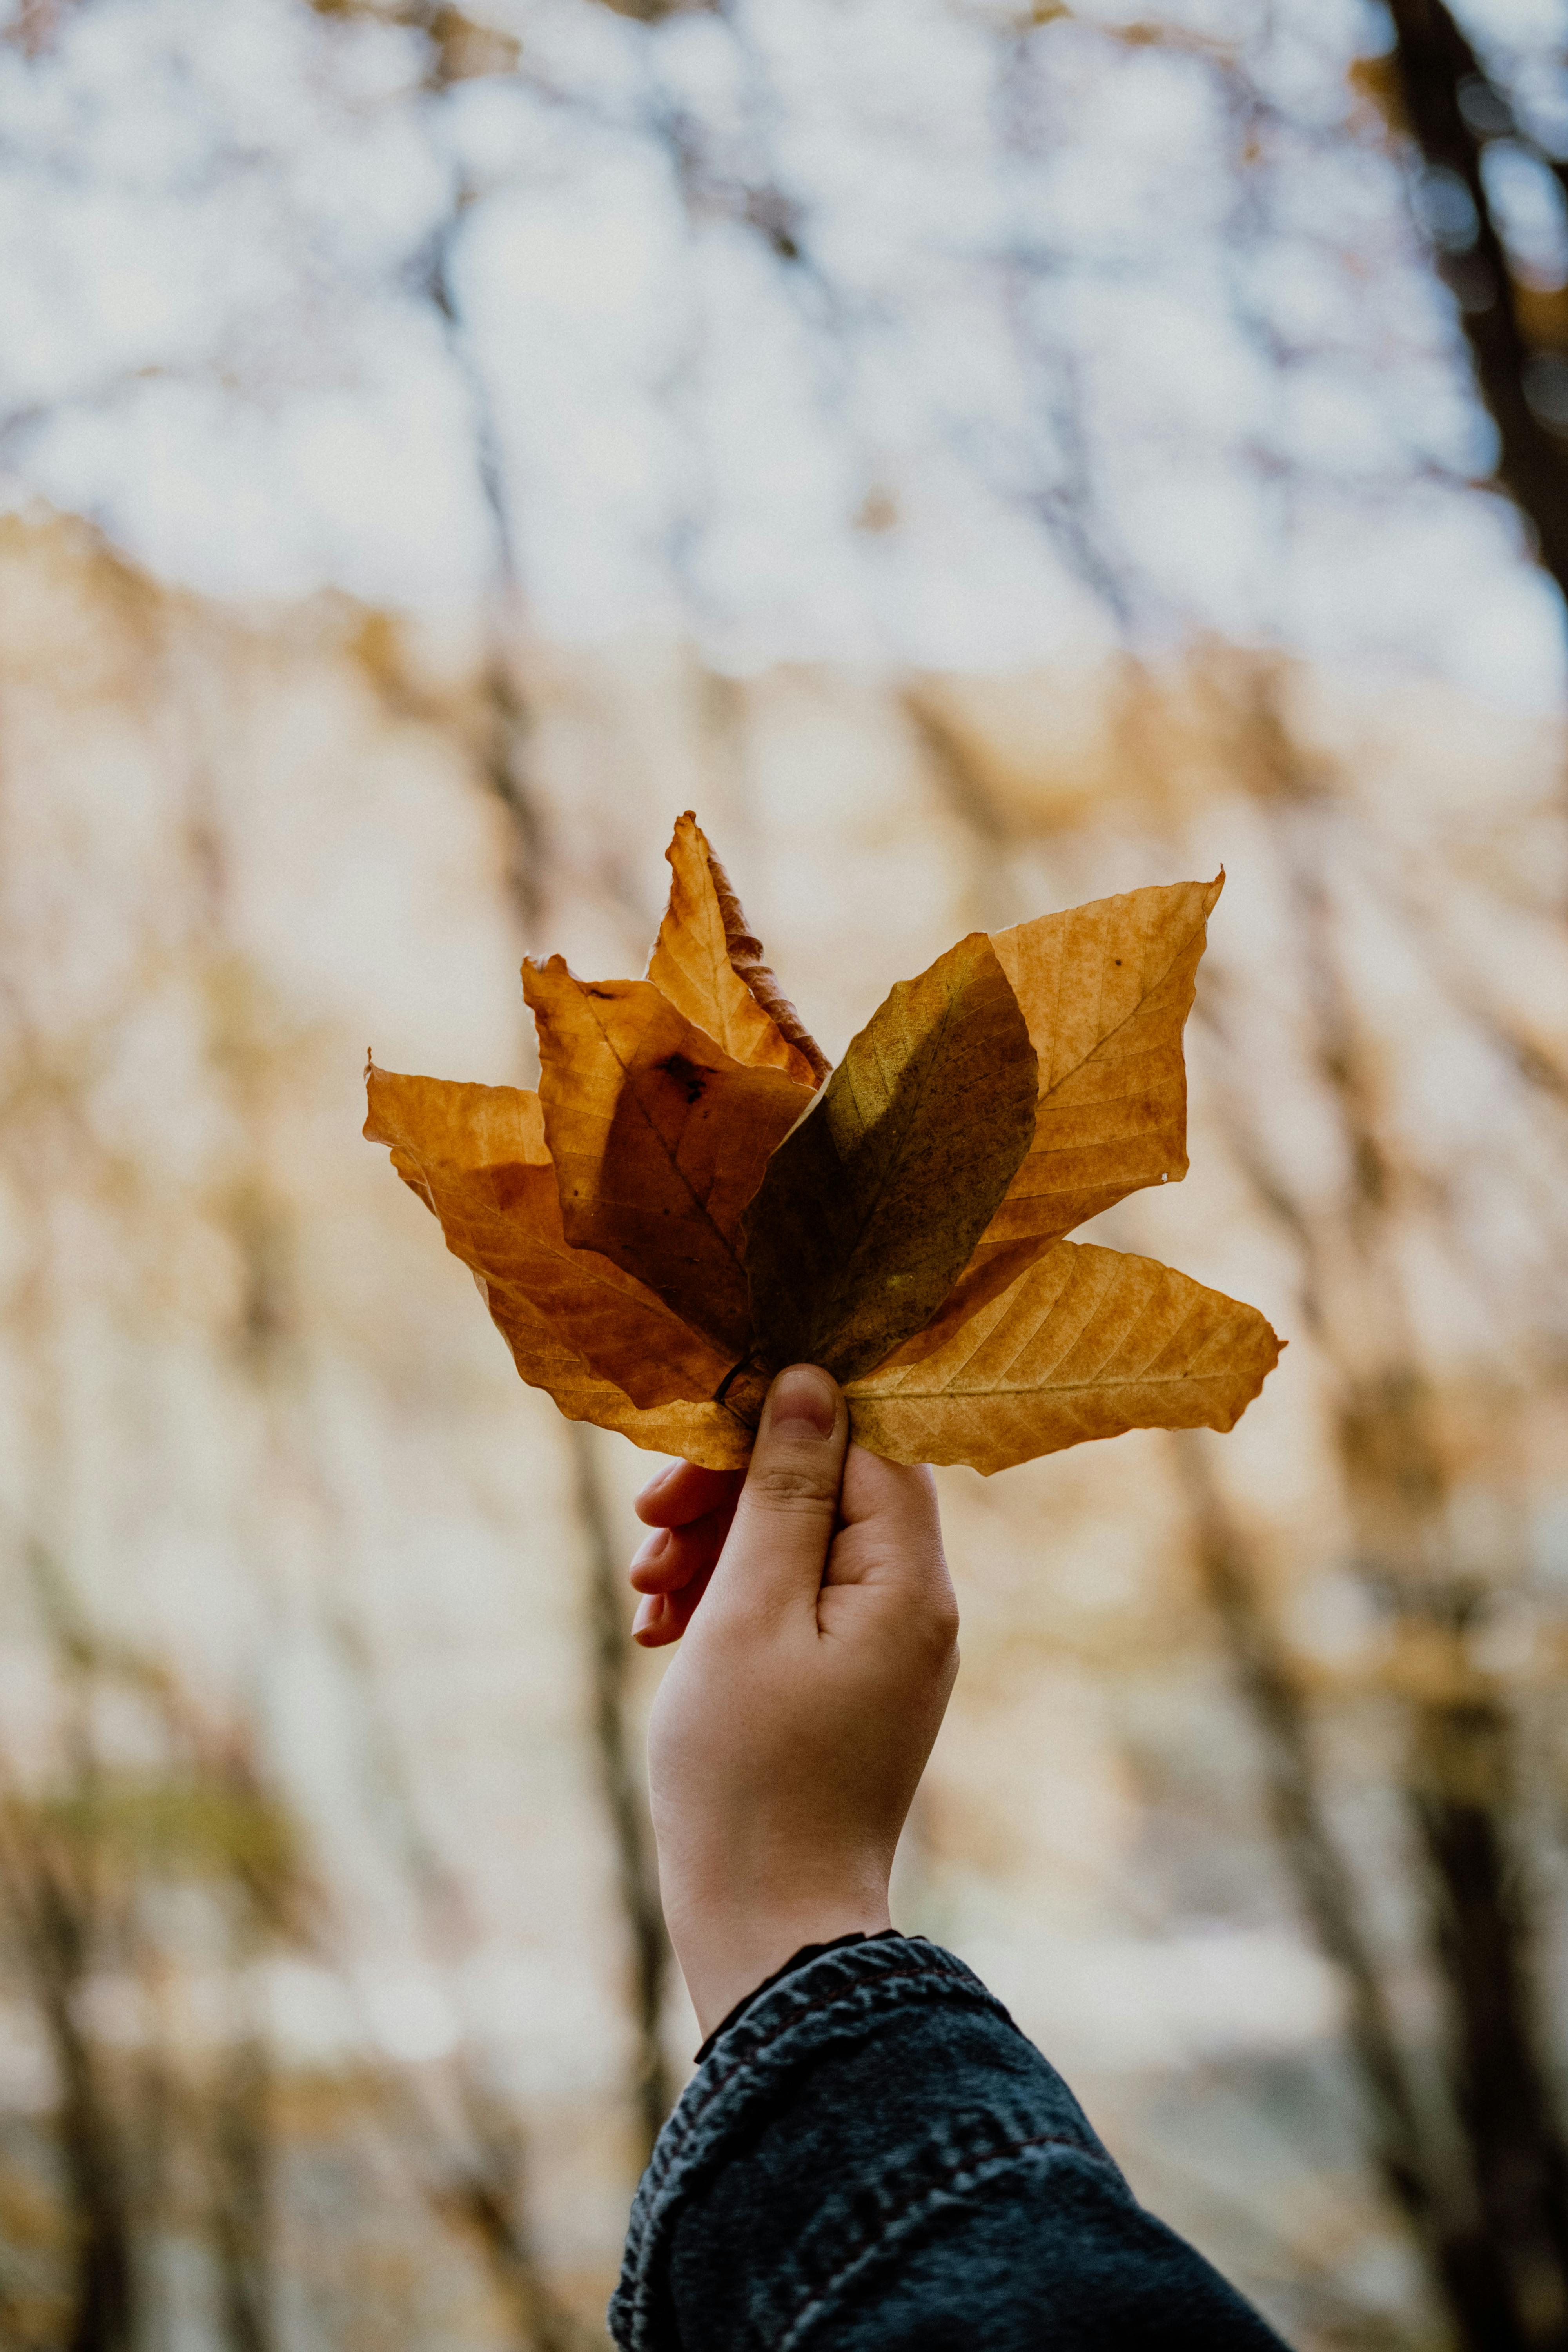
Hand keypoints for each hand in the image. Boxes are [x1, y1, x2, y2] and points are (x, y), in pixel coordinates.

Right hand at [627, 1364, 958, 2039]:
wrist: (769, 1925)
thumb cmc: (749, 1772)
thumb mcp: (749, 1610)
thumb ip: (782, 1492)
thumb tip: (810, 1384)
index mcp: (909, 1582)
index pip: (867, 1444)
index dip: (780, 1426)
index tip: (695, 1448)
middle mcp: (917, 1607)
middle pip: (830, 1491)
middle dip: (731, 1494)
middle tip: (646, 1524)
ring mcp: (886, 1650)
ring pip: (801, 1547)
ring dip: (717, 1549)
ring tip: (645, 1594)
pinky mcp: (850, 1686)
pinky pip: (794, 1608)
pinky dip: (728, 1604)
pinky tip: (662, 1632)